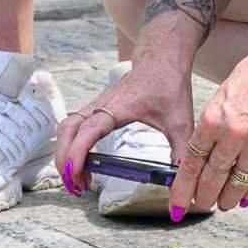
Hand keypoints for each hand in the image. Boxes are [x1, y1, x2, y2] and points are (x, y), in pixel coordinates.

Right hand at [53, 60, 192, 196]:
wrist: (162, 61)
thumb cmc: (168, 84)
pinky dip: (71, 146)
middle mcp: (101, 105)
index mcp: (119, 106)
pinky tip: (84, 165)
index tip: (75, 172)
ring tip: (79, 181)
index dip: (77, 152)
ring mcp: (95, 105)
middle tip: (76, 187)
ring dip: (65, 154)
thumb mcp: (180, 121)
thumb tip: (182, 176)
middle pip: (68, 130)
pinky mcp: (96, 109)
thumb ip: (182, 150)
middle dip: (64, 160)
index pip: (89, 130)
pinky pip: (73, 127)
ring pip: (66, 129)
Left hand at [172, 42, 247, 215]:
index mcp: (213, 119)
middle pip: (212, 178)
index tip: (177, 202)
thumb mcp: (222, 96)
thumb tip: (200, 154)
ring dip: (227, 198)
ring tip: (222, 204)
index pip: (191, 163)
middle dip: (203, 197)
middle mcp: (234, 134)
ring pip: (237, 183)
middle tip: (199, 205)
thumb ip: (211, 126)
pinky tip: (245, 199)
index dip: (182, 188)